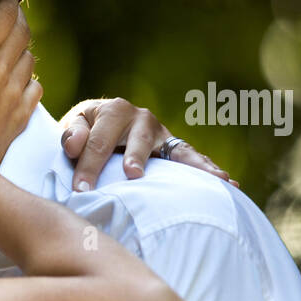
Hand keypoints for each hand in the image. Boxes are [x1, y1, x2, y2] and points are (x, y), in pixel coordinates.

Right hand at [0, 0, 41, 176]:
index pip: (6, 13)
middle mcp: (6, 69)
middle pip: (22, 31)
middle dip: (14, 17)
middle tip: (1, 14)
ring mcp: (15, 93)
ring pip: (29, 57)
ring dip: (20, 46)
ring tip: (3, 46)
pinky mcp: (19, 115)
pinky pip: (34, 86)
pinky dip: (26, 76)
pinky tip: (12, 80)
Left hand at [58, 98, 237, 191]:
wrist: (96, 130)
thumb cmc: (82, 133)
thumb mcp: (72, 127)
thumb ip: (71, 134)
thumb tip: (73, 145)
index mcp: (113, 110)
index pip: (98, 141)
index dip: (88, 165)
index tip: (80, 190)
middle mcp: (141, 118)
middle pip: (137, 142)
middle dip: (133, 159)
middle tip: (132, 176)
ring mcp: (160, 134)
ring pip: (174, 149)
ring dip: (192, 164)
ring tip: (212, 178)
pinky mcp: (172, 148)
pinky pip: (192, 160)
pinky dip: (209, 170)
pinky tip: (229, 182)